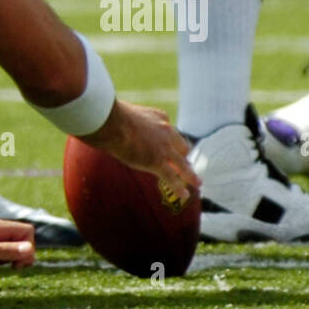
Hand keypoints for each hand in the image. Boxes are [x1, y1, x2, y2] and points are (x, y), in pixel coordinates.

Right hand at [79, 101, 199, 204]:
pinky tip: (184, 195)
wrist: (112, 122)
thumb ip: (127, 118)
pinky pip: (172, 178)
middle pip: (180, 146)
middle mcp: (166, 131)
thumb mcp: (124, 113)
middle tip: (185, 164)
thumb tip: (113, 120)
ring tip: (197, 183)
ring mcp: (163, 148)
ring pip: (182, 164)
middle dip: (183, 156)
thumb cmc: (111, 115)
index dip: (170, 139)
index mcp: (158, 117)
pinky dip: (179, 188)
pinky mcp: (158, 162)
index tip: (168, 143)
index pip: (169, 129)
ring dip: (190, 175)